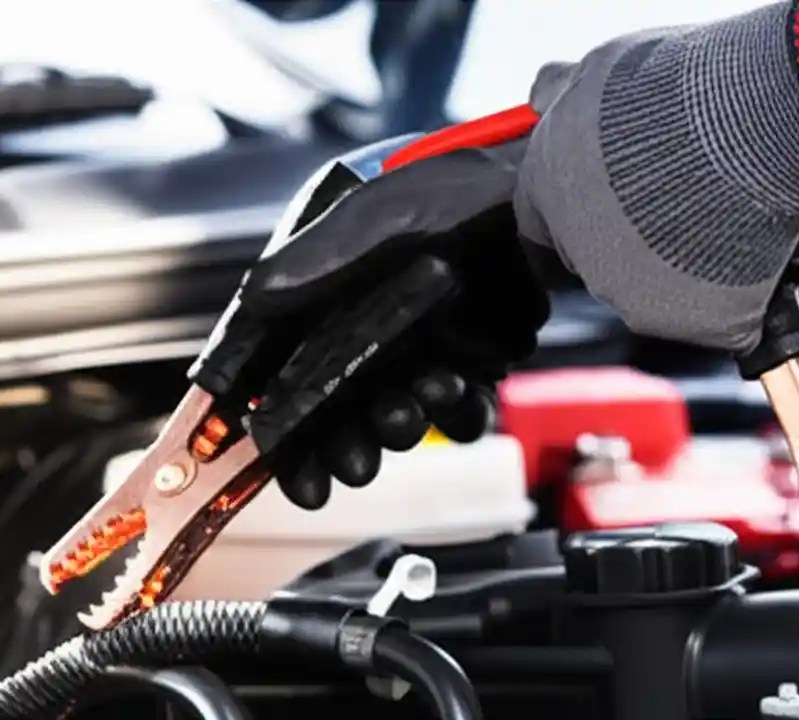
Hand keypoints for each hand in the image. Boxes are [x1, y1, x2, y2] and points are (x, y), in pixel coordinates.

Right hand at [191, 143, 548, 508]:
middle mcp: (368, 322)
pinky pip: (458, 413)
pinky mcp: (471, 364)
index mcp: (327, 287)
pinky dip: (456, 415)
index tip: (263, 452)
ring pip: (394, 415)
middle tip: (354, 466)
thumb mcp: (376, 216)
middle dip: (338, 442)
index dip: (266, 412)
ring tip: (405, 417)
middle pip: (333, 405)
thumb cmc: (457, 194)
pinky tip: (455, 394)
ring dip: (395, 427)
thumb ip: (316, 259)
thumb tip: (256, 298)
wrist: (541, 204)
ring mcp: (421, 348)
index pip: (276, 360)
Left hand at [512, 3, 798, 354]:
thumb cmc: (678, 87)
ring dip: (680, 265)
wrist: (748, 121)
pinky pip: (711, 316)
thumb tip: (541, 99)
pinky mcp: (689, 321)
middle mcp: (579, 252)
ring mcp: (632, 294)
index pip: (542, 218)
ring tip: (722, 213)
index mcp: (546, 191)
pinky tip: (748, 247)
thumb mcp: (602, 69)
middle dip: (630, 238)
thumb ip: (566, 94)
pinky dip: (730, 293)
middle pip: (597, 260)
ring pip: (652, 292)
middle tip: (682, 199)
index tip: (613, 197)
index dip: (580, 207)